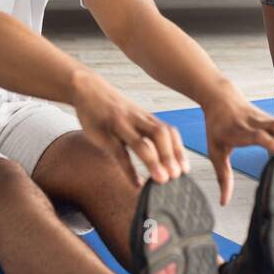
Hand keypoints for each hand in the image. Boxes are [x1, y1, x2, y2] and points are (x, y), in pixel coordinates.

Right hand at [69, 70, 188, 187]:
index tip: (185, 169)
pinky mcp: (104, 133)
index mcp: (146, 118)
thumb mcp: (134, 117)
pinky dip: (129, 169)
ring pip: (140, 143)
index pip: (169, 132)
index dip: (178, 150)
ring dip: (153, 162)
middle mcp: (137, 120)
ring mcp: (121, 126)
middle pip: (159, 135)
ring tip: (162, 180)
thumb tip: (162, 158)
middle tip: (176, 176)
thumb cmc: (113, 109)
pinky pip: (118, 152)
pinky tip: (136, 183)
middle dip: (170, 155)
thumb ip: (146, 133)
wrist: (88, 90)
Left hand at [201, 84, 273, 206]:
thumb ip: (222, 177)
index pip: (257, 135)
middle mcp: (253, 123)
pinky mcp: (271, 118)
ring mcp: (264, 118)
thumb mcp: (215, 152)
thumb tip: (224, 202)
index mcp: (237, 132)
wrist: (221, 99)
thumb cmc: (217, 129)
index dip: (271, 142)